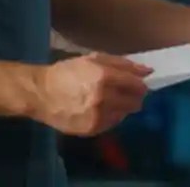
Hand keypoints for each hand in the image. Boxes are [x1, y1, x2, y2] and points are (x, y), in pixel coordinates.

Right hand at [33, 53, 151, 135]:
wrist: (41, 94)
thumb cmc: (68, 72)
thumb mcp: (94, 59)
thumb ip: (123, 64)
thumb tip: (148, 71)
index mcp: (104, 77)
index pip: (137, 85)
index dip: (140, 84)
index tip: (137, 83)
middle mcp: (103, 98)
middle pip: (135, 102)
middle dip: (133, 96)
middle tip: (123, 92)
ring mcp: (98, 116)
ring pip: (125, 114)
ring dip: (122, 106)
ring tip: (107, 100)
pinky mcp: (92, 130)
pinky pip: (113, 123)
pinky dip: (111, 116)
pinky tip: (98, 108)